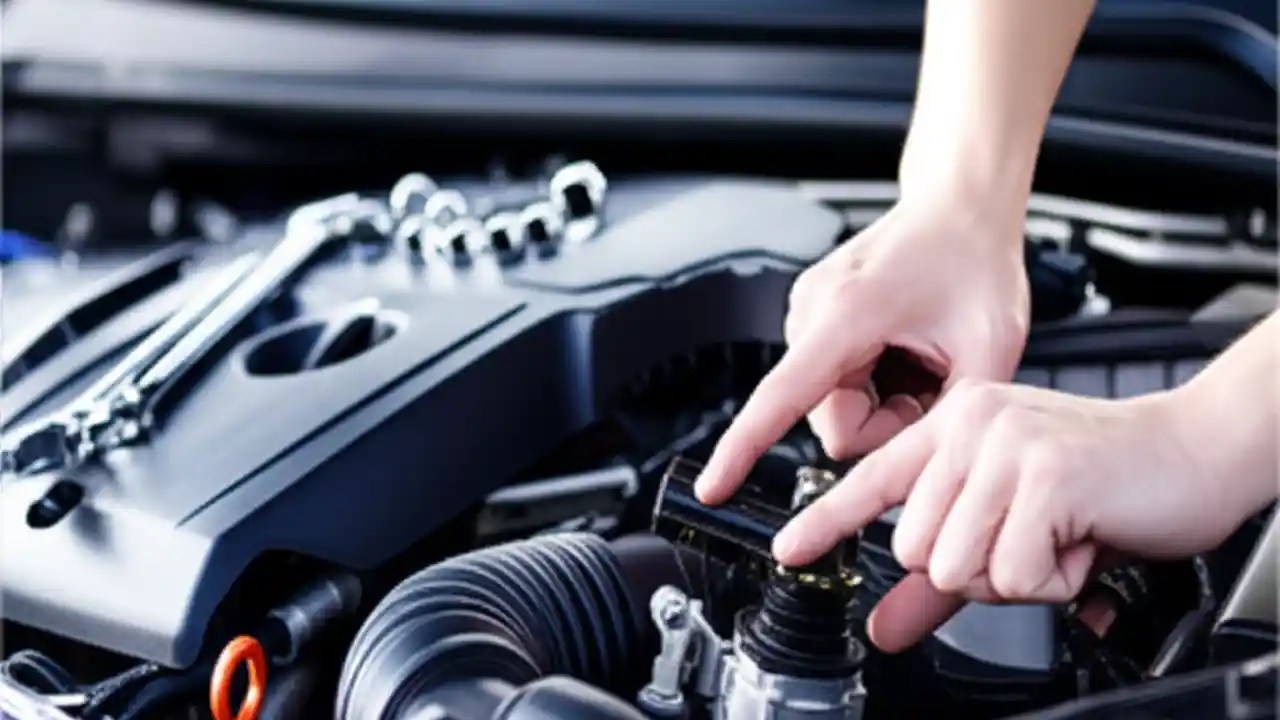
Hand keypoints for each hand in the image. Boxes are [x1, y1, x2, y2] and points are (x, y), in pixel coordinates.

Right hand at [695, 194, 1029, 504]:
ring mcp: (808, 312)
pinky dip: (874, 382)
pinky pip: (834, 382)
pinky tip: (903, 350)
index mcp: (846, 314)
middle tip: (932, 384)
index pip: (780, 397)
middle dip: (884, 422)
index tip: (711, 489)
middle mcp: (812, 310)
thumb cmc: (976, 262)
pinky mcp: (814, 316)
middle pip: (830, 419)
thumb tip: (910, 466)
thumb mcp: (990, 351)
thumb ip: (950, 420)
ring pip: (833, 406)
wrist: (961, 207)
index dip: (743, 449)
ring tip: (921, 358)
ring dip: (882, 401)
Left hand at [771, 380, 1253, 652]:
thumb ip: (940, 580)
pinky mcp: (1042, 473)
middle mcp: (969, 424)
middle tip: (1032, 539)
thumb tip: (883, 624)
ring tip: (1058, 535)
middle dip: (977, 569)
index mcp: (954, 427)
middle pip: (915, 550)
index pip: (872, 481)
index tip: (788, 551)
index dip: (825, 523)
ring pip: (955, 565)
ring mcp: (1003, 443)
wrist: (1190, 453)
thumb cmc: (1099, 487)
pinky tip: (1080, 539)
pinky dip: (1053, 579)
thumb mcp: (1010, 527)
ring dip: (1017, 576)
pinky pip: (1011, 572)